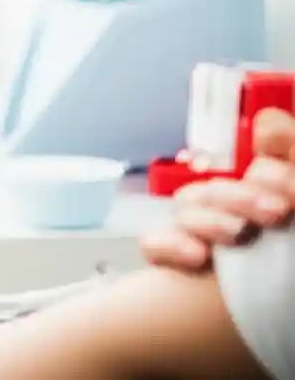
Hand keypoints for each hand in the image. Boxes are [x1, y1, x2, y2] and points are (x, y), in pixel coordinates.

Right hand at [141, 107, 294, 270]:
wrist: (281, 310)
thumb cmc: (288, 258)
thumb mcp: (294, 201)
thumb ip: (292, 156)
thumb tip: (267, 124)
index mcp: (260, 193)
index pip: (250, 166)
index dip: (267, 173)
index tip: (290, 196)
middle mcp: (227, 210)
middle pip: (215, 184)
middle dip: (242, 197)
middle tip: (277, 214)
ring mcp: (199, 235)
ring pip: (184, 209)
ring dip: (209, 218)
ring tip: (238, 236)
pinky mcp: (175, 262)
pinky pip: (154, 243)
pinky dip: (170, 245)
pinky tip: (199, 259)